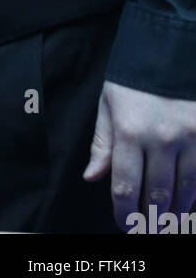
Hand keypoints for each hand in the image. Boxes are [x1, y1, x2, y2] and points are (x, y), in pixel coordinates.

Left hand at [83, 80, 195, 229]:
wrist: (168, 49)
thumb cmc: (133, 79)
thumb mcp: (109, 105)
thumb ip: (103, 144)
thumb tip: (92, 177)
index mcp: (129, 131)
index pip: (124, 187)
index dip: (124, 213)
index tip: (124, 224)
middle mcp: (161, 139)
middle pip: (156, 196)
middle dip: (150, 219)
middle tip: (146, 228)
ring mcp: (189, 139)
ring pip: (184, 192)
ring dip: (174, 212)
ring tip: (165, 219)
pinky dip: (194, 195)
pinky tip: (185, 200)